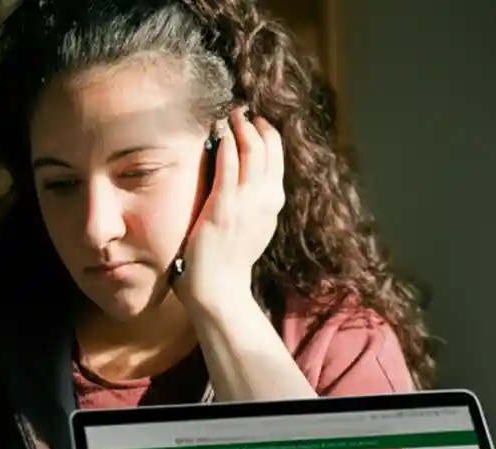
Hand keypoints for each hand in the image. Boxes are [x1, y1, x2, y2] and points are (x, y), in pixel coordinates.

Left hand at [173, 106, 284, 313]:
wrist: (219, 289)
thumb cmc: (229, 261)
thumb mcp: (253, 227)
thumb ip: (253, 203)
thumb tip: (246, 181)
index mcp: (273, 204)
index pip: (277, 158)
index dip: (268, 135)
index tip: (255, 121)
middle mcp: (266, 200)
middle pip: (269, 149)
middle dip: (256, 124)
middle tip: (242, 111)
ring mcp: (246, 203)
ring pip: (252, 151)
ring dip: (241, 127)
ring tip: (230, 114)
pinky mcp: (223, 206)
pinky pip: (228, 164)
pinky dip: (225, 143)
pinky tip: (217, 131)